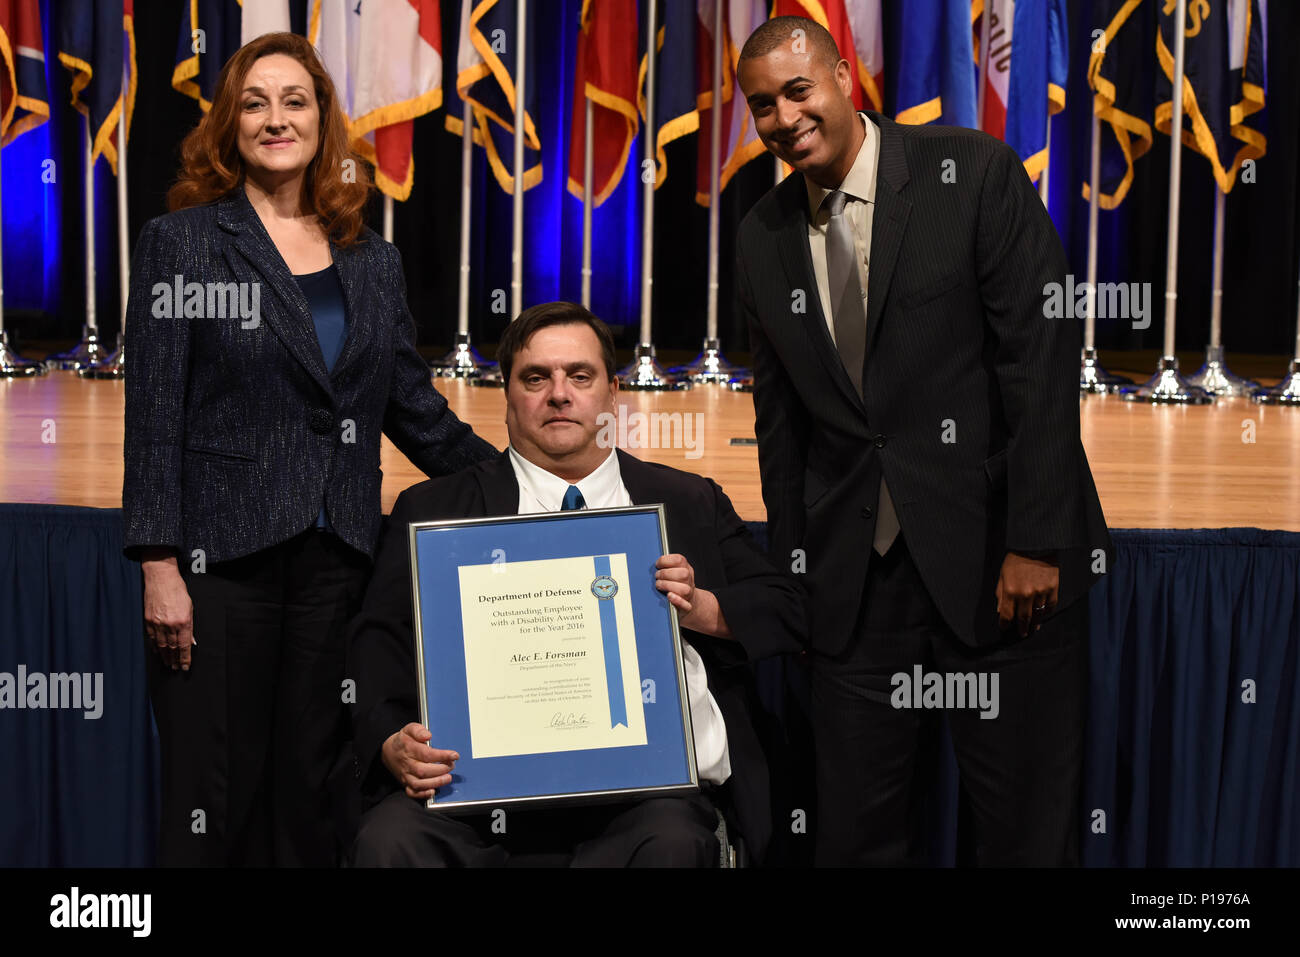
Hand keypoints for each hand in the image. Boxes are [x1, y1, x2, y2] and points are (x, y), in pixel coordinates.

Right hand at [142, 552, 194, 670]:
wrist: (161, 578)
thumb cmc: (178, 590)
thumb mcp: (190, 608)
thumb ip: (190, 627)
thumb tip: (191, 642)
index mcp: (183, 621)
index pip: (184, 646)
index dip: (185, 658)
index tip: (185, 667)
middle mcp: (170, 624)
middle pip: (172, 647)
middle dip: (174, 659)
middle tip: (175, 668)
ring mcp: (157, 623)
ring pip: (161, 645)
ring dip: (165, 656)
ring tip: (167, 663)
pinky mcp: (148, 620)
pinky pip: (151, 638)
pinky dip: (155, 646)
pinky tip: (157, 652)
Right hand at [381, 723, 458, 799]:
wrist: (387, 752)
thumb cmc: (402, 741)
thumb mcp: (409, 729)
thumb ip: (418, 730)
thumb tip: (428, 735)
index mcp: (409, 749)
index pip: (427, 754)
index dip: (442, 756)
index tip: (454, 755)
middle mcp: (407, 764)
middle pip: (424, 770)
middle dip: (441, 770)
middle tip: (452, 766)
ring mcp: (406, 775)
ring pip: (419, 784)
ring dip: (435, 783)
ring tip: (447, 778)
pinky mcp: (405, 783)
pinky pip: (412, 792)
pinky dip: (422, 794)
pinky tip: (432, 791)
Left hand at [654, 554, 729, 637]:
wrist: (691, 602)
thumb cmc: (677, 585)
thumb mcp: (675, 572)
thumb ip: (666, 566)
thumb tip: (651, 564)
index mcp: (686, 569)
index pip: (679, 560)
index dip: (665, 561)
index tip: (657, 565)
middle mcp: (689, 580)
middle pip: (683, 574)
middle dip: (665, 574)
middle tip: (657, 577)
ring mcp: (689, 594)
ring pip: (684, 589)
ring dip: (668, 586)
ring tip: (659, 585)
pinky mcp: (686, 607)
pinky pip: (686, 605)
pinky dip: (677, 600)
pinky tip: (669, 596)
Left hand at [995, 552, 1058, 636]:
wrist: (1035, 545)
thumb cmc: (1016, 559)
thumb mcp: (1002, 575)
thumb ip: (1000, 593)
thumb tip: (1000, 610)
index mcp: (1010, 590)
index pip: (1006, 614)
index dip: (1005, 624)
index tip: (1004, 628)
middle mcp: (1025, 594)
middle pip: (1023, 618)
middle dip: (1022, 628)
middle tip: (1022, 634)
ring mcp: (1040, 592)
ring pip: (1038, 615)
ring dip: (1035, 624)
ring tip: (1033, 629)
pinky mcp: (1052, 589)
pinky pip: (1050, 606)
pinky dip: (1047, 612)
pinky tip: (1043, 615)